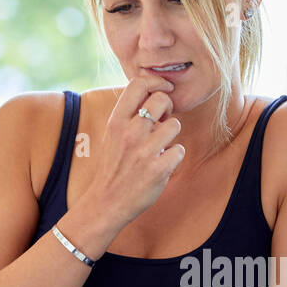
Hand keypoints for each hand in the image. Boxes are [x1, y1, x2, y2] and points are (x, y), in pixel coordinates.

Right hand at [81, 74, 184, 229]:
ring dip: (171, 135)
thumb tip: (154, 94)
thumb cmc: (113, 166)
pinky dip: (174, 157)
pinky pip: (180, 150)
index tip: (163, 91)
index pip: (138, 83)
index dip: (156, 83)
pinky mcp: (158, 170)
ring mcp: (145, 152)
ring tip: (160, 146)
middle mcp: (130, 133)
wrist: (107, 203)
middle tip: (162, 122)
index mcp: (116, 121)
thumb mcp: (113, 135)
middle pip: (162, 99)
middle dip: (168, 108)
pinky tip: (162, 164)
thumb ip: (129, 115)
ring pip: (175, 125)